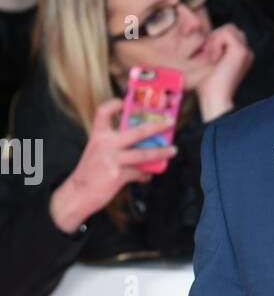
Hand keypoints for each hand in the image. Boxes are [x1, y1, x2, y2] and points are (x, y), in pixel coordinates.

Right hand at [48, 98, 178, 231]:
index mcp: (98, 136)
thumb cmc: (89, 173)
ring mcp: (113, 159)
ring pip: (144, 153)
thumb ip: (114, 145)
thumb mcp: (97, 152)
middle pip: (137, 131)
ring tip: (173, 150)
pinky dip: (145, 174)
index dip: (113, 104)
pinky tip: (148, 175)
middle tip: (170, 121)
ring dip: (161, 152)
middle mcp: (106, 144)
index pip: (103, 112)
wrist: (78, 193)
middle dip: (157, 126)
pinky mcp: (118, 175)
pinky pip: (139, 172)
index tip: (123, 101)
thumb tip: (138, 144)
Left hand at [196, 23, 252, 121]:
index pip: (228, 33)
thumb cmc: (208, 82)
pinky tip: (216, 58)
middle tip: (211, 57)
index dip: (215, 40)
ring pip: (228, 28)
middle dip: (216, 38)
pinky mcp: (242, 51)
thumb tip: (202, 29)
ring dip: (215, 40)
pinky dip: (216, 43)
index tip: (210, 58)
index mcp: (241, 55)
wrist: (214, 97)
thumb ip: (212, 45)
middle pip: (230, 28)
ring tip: (213, 58)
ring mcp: (246, 51)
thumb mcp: (209, 59)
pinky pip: (226, 33)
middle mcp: (247, 52)